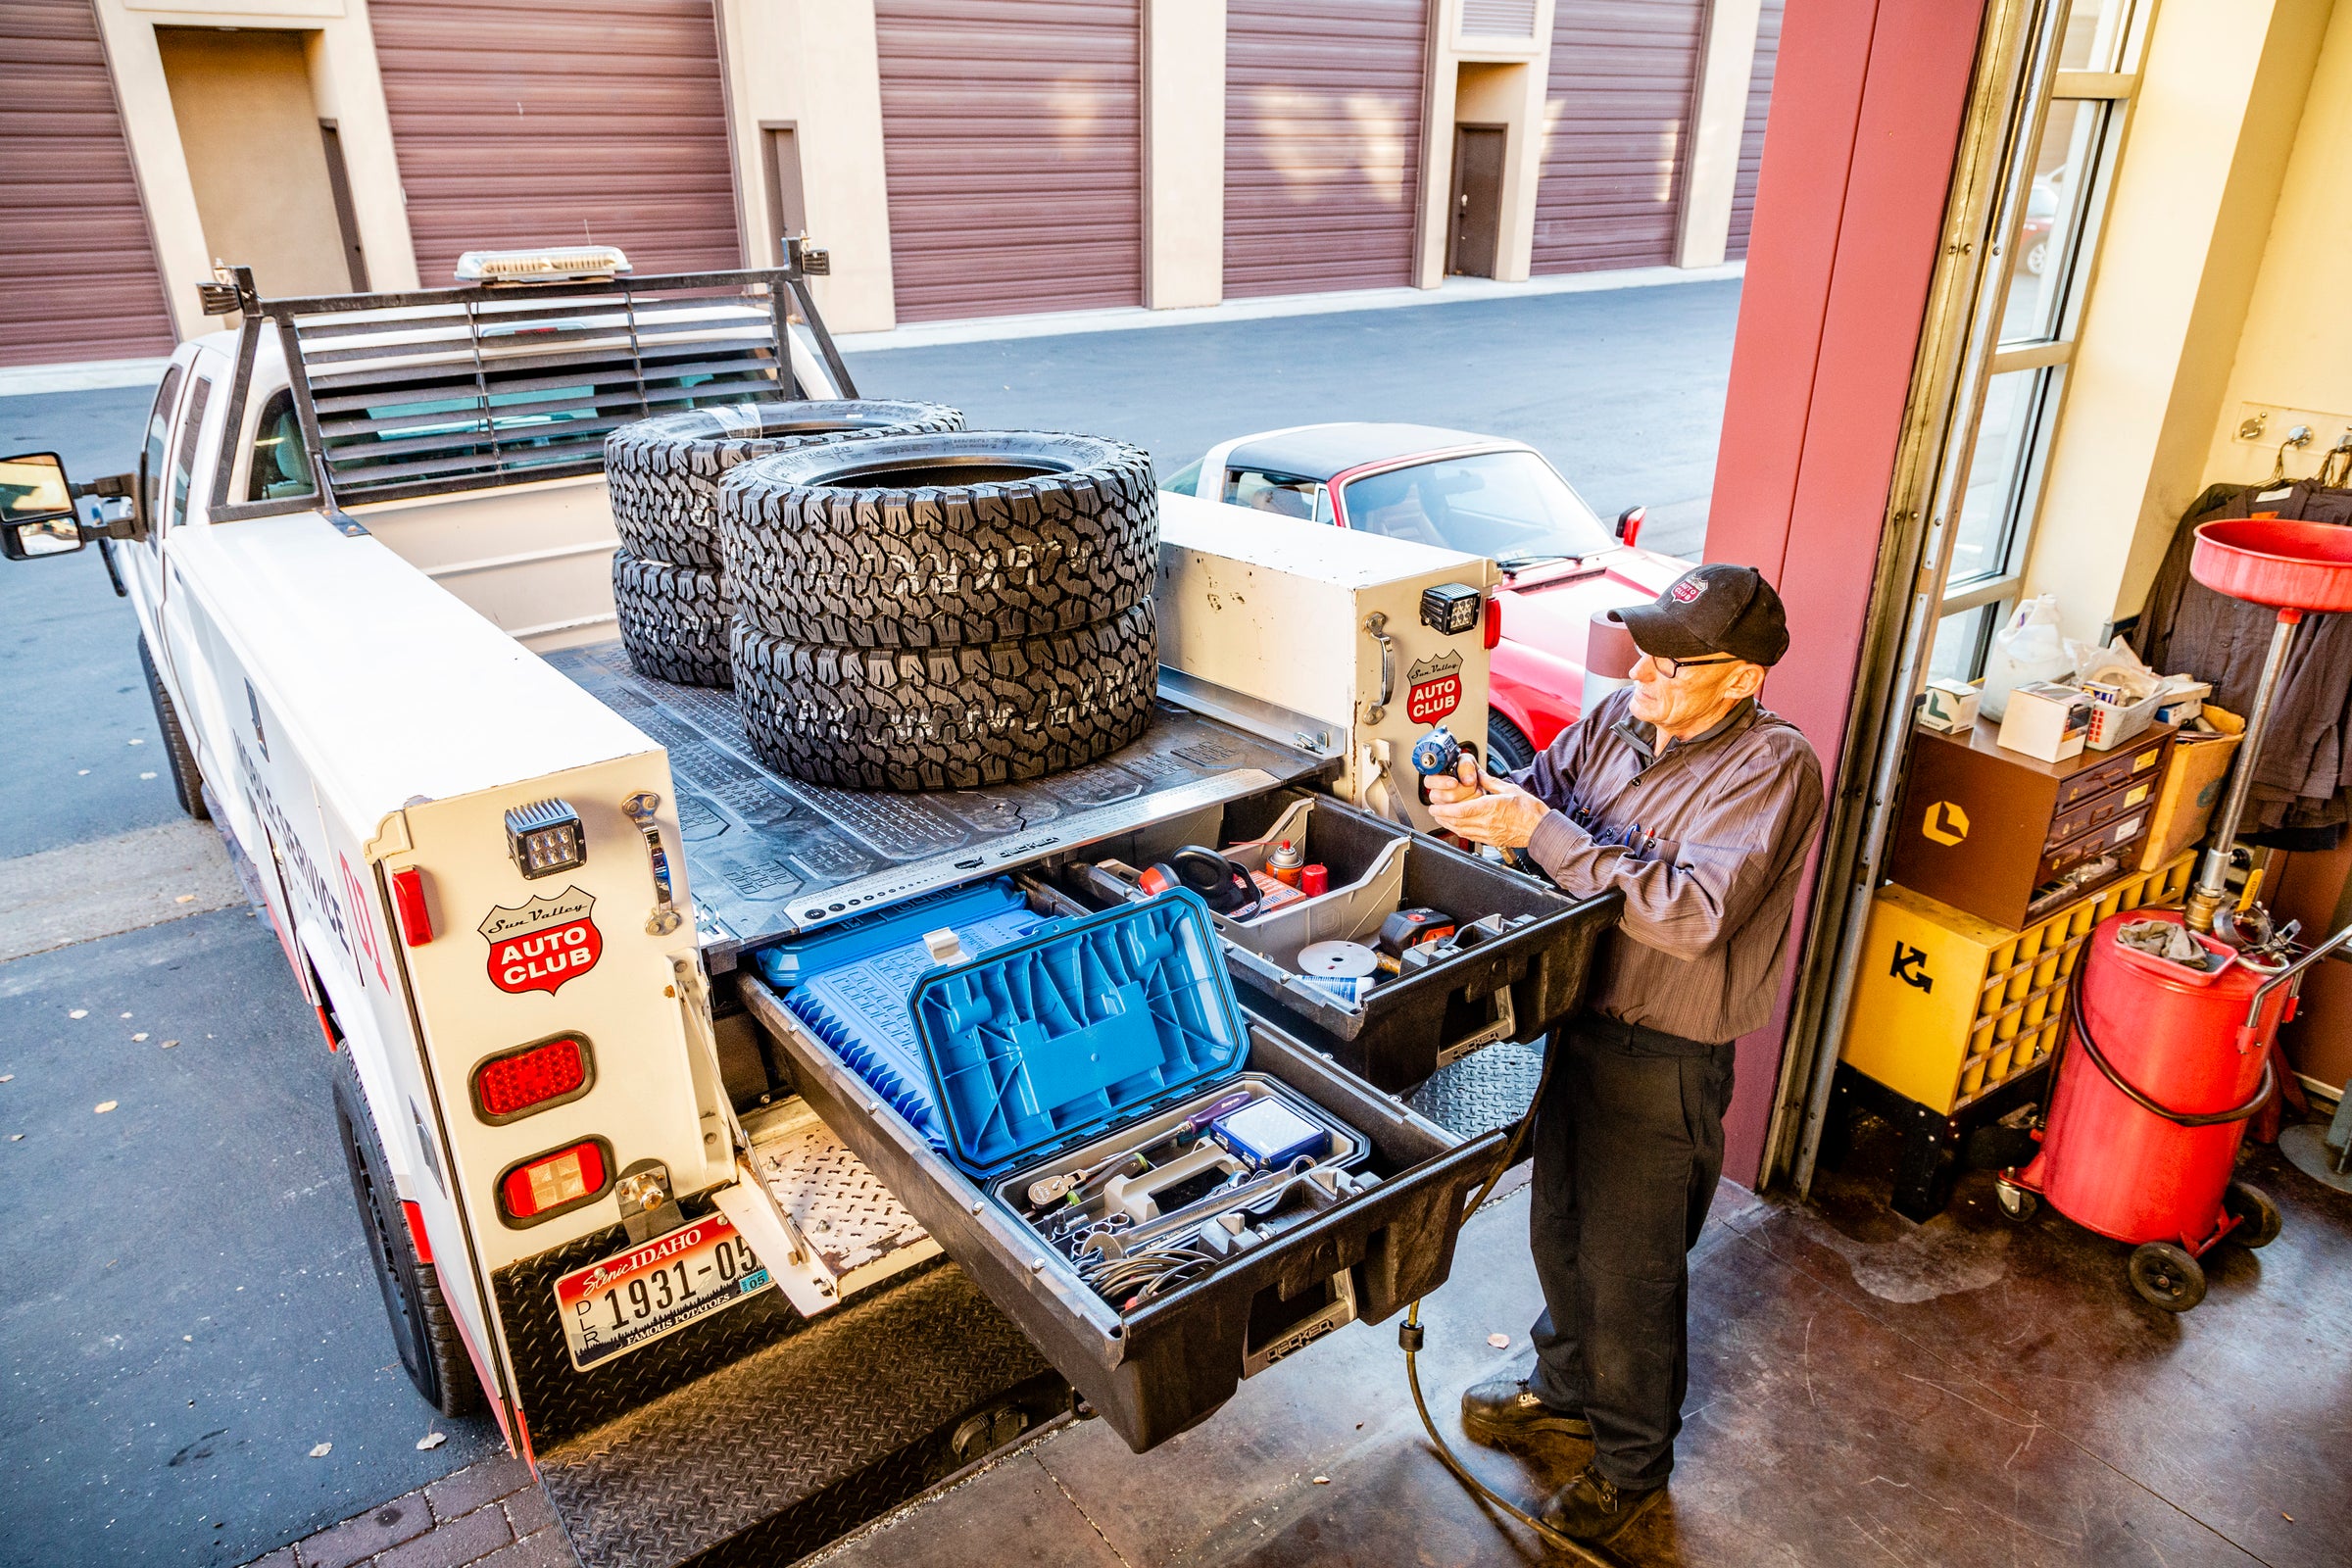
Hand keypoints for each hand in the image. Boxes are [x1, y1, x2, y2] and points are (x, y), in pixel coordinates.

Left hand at [1427, 759, 1551, 849]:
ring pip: (1461, 831)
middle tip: (1433, 811)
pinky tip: (1456, 826)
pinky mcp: (1491, 841)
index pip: (1461, 811)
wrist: (1541, 829)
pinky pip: (1470, 837)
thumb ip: (1490, 782)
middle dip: (1441, 817)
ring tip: (1440, 818)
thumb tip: (1478, 774)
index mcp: (1491, 808)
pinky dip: (1459, 831)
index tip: (1435, 807)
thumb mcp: (1509, 789)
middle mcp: (1487, 823)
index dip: (1444, 810)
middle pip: (1457, 822)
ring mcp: (1488, 834)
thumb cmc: (1530, 811)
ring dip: (1448, 825)